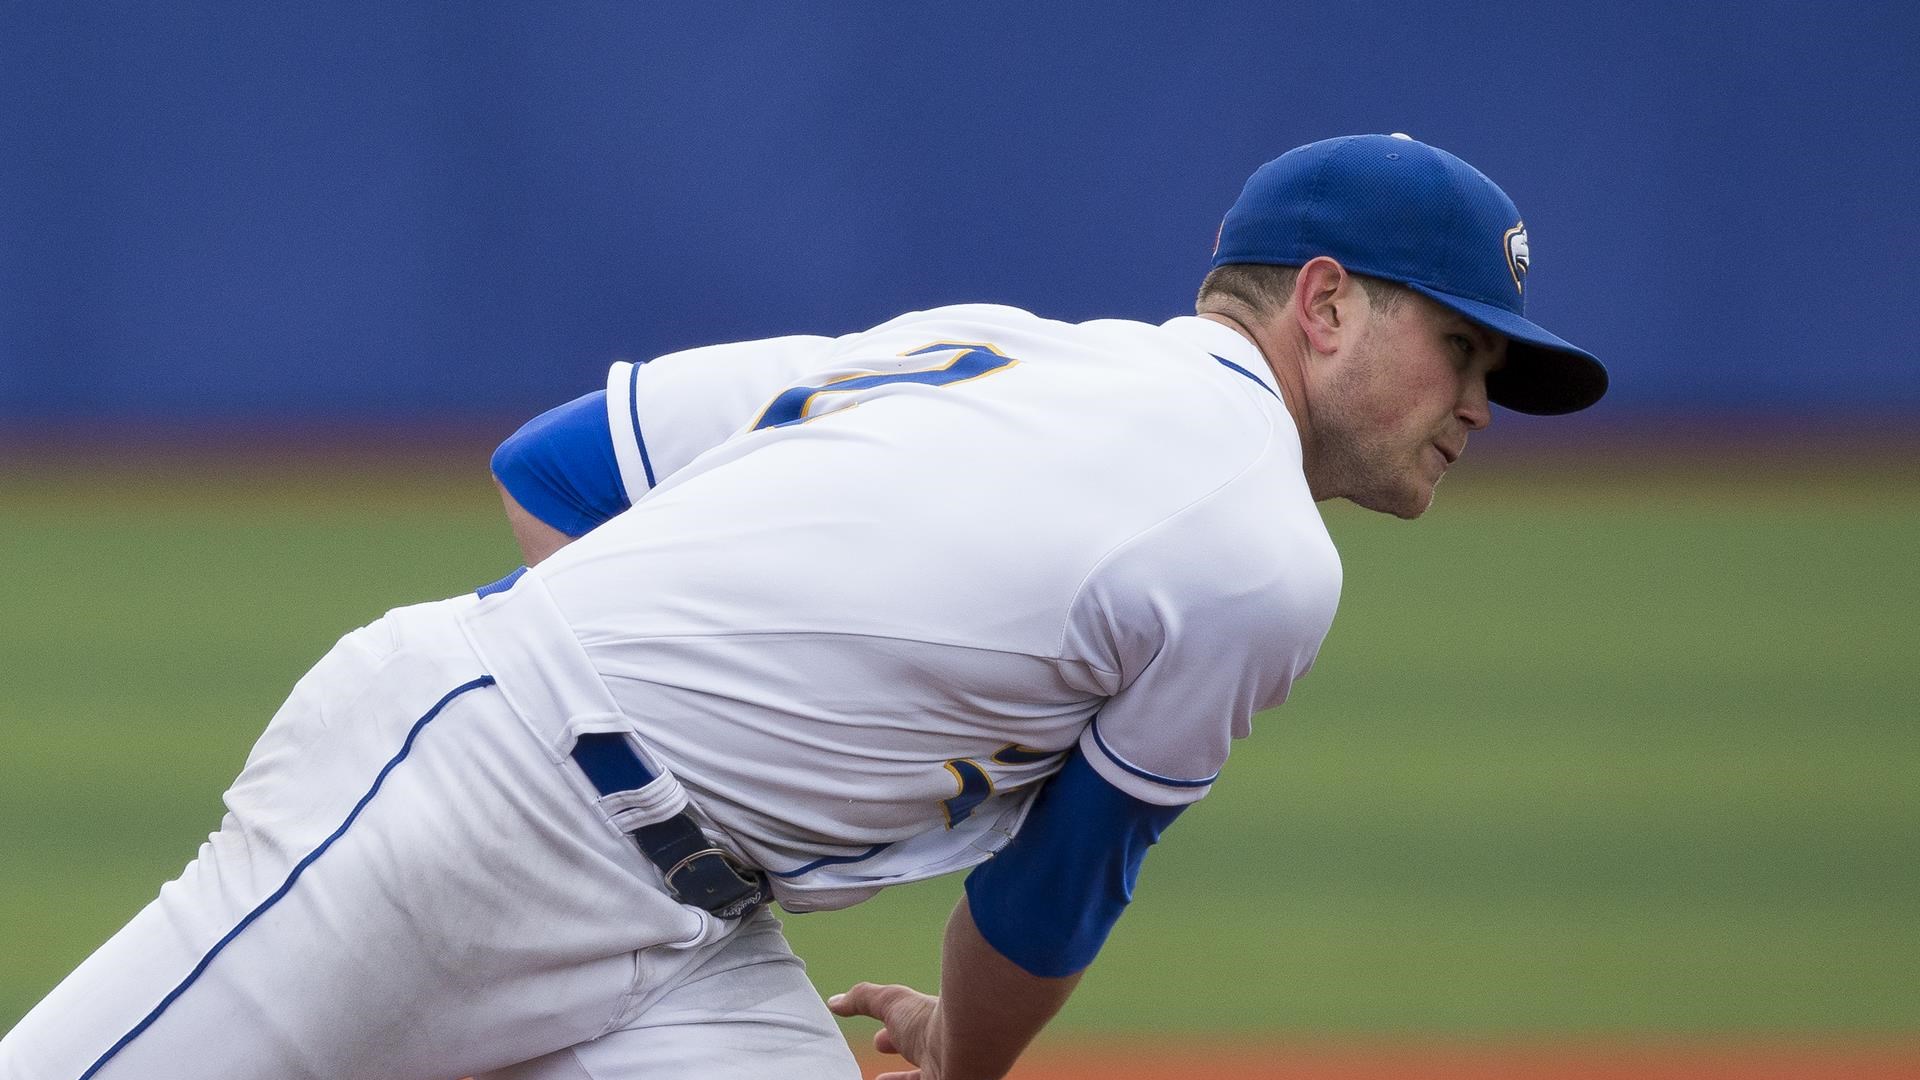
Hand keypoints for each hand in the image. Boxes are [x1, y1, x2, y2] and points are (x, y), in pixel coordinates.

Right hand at [828, 981, 945, 1079]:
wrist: (965, 1046)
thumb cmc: (928, 1020)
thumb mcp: (890, 1002)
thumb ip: (862, 999)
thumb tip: (834, 1001)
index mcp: (931, 1032)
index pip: (911, 1038)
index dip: (892, 1040)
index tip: (879, 1042)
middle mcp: (943, 1055)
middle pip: (920, 1070)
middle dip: (900, 1074)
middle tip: (880, 1078)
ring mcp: (946, 1076)